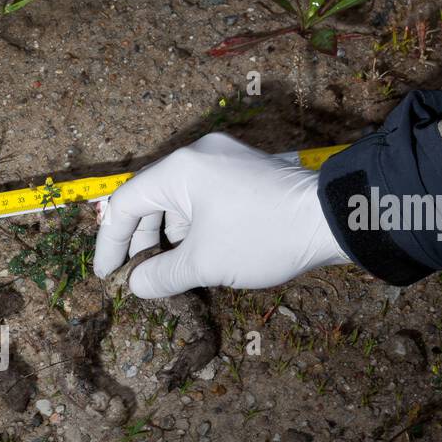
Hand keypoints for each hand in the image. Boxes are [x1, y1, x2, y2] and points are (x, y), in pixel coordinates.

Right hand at [92, 132, 348, 297]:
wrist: (334, 219)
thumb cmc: (264, 235)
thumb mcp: (205, 264)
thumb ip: (161, 276)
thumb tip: (136, 285)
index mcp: (180, 170)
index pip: (125, 204)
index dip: (110, 243)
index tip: (107, 274)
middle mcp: (198, 156)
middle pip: (150, 198)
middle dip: (140, 240)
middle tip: (137, 275)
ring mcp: (224, 160)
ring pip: (178, 199)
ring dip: (167, 236)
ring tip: (169, 270)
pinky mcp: (245, 171)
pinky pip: (203, 197)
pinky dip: (192, 226)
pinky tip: (197, 254)